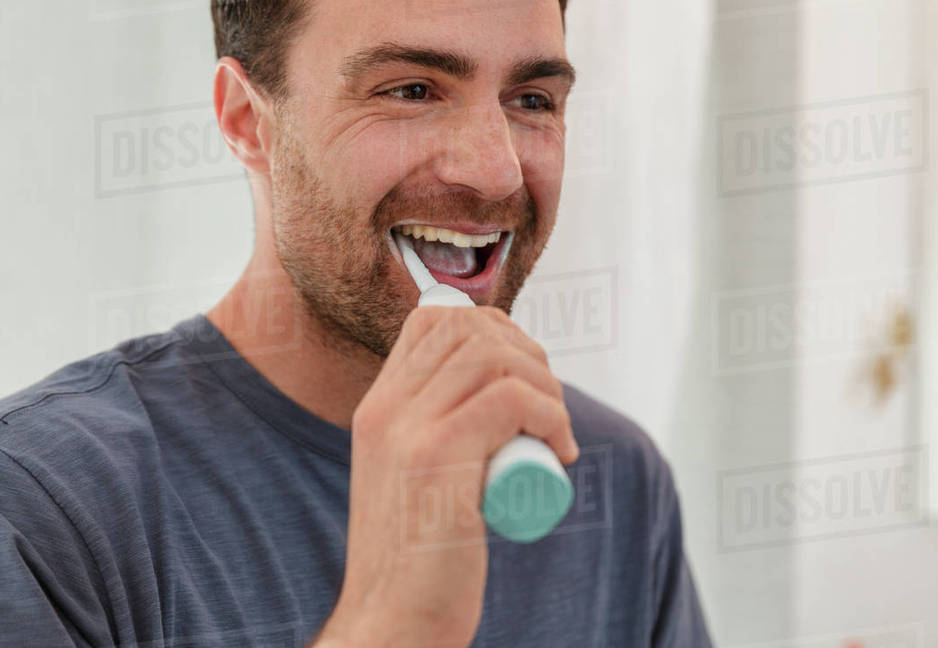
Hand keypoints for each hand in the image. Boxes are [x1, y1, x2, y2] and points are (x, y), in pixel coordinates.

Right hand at [315, 306, 579, 647]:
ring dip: (545, 384)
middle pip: (467, 328)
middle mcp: (383, 409)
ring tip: (556, 434)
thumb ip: (431, 438)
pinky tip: (560, 449)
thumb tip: (494, 400)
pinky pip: (510, 399)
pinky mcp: (435, 458)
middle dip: (526, 352)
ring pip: (492, 356)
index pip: (432, 320)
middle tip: (548, 408)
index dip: (491, 330)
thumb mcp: (413, 480)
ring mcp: (405, 430)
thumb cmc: (420, 561)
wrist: (393, 626)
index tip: (523, 375)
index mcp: (376, 409)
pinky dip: (550, 413)